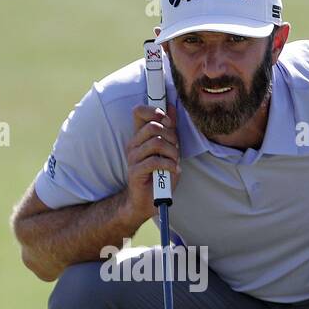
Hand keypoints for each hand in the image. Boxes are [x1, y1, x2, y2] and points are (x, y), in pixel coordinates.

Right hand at [121, 104, 178, 223]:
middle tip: (175, 148)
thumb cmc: (160, 175)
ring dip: (172, 152)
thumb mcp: (169, 149)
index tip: (166, 119)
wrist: (148, 200)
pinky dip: (169, 165)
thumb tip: (171, 107)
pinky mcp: (135, 171)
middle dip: (171, 136)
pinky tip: (173, 170)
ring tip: (174, 161)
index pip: (139, 112)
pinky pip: (155, 161)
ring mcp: (133, 157)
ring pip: (157, 143)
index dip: (153, 110)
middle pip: (153, 126)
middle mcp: (134, 144)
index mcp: (140, 136)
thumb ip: (169, 129)